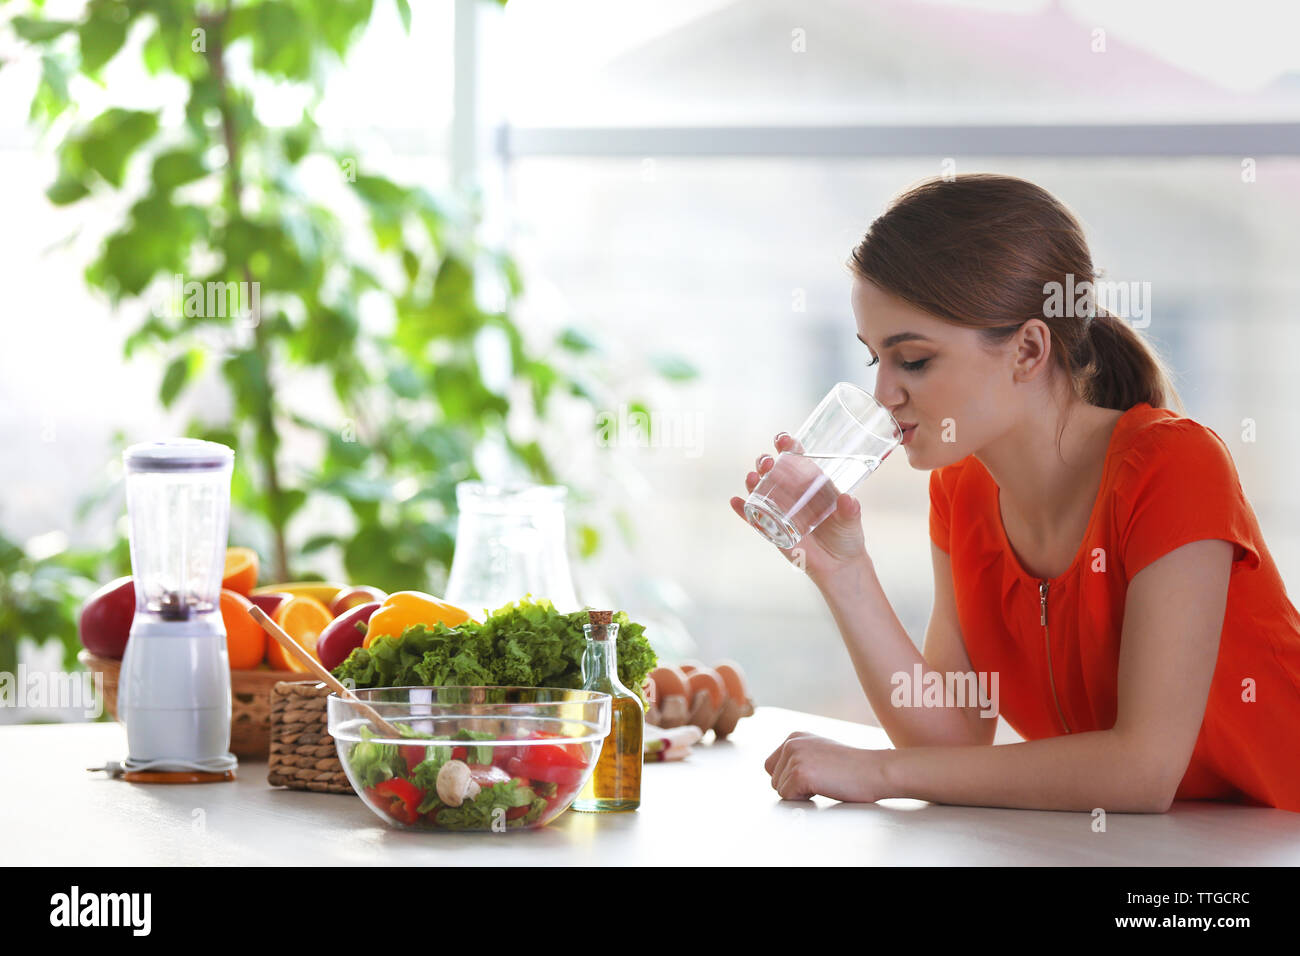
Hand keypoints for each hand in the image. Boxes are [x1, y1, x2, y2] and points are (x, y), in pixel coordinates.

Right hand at [729, 432, 870, 580]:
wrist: (838, 565)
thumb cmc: (847, 536)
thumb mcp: (851, 521)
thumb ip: (850, 511)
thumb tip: (848, 500)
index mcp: (811, 483)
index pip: (796, 459)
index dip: (787, 446)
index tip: (783, 439)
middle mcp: (792, 493)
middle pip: (772, 471)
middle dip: (765, 462)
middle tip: (766, 463)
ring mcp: (780, 511)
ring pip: (760, 490)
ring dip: (752, 481)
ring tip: (752, 477)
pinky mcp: (772, 530)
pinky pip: (753, 518)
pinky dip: (742, 509)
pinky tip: (735, 501)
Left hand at [763, 731, 888, 801]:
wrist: (873, 770)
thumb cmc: (851, 766)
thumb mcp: (819, 751)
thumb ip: (798, 757)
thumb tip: (777, 777)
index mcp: (794, 737)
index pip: (771, 766)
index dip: (789, 778)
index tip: (812, 777)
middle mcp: (791, 744)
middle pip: (774, 779)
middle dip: (793, 787)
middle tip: (821, 781)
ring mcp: (795, 758)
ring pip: (780, 790)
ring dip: (800, 793)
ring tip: (824, 783)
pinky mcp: (800, 774)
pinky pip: (788, 797)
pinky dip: (804, 799)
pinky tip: (823, 788)